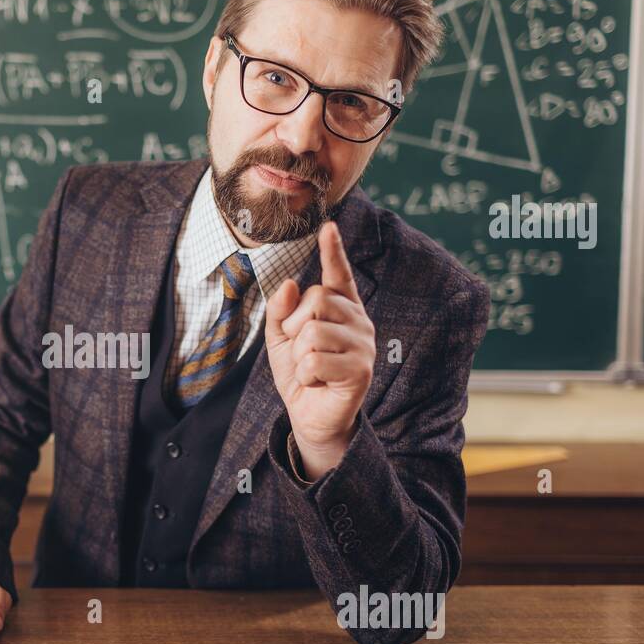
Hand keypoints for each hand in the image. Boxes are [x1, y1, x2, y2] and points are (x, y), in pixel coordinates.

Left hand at [264, 220, 375, 479]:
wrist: (311, 417)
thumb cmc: (300, 374)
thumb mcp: (280, 339)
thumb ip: (281, 311)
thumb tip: (290, 284)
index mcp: (340, 309)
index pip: (337, 275)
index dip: (333, 251)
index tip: (328, 226)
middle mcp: (357, 321)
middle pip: (316, 301)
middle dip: (295, 328)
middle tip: (301, 352)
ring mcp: (363, 344)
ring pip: (312, 332)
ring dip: (298, 356)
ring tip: (310, 370)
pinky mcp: (361, 370)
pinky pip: (314, 360)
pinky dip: (305, 375)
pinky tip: (317, 383)